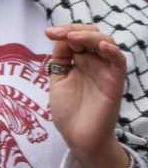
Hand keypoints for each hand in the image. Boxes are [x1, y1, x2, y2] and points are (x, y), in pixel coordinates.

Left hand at [45, 25, 128, 167]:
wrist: (79, 137)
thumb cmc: (69, 111)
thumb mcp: (58, 79)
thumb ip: (60, 59)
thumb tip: (60, 37)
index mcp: (80, 61)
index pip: (77, 37)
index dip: (64, 31)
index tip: (48, 32)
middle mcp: (94, 63)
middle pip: (91, 36)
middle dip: (74, 30)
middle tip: (58, 34)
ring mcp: (105, 71)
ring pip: (106, 43)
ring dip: (90, 37)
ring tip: (73, 38)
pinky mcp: (115, 82)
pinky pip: (119, 62)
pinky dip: (112, 51)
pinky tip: (102, 47)